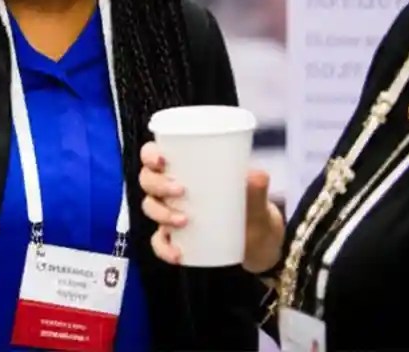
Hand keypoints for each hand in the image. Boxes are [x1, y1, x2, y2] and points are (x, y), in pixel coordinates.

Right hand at [138, 142, 284, 272]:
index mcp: (185, 169)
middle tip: (180, 190)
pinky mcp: (175, 238)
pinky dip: (164, 248)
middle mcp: (173, 189)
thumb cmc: (253, 212)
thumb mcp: (257, 200)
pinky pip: (159, 242)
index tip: (161, 160)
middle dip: (157, 185)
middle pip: (147, 180)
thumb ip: (257, 187)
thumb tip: (255, 174)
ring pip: (150, 207)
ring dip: (161, 213)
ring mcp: (172, 213)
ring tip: (183, 221)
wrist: (261, 245)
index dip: (149, 154)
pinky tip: (178, 253)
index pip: (154, 154)